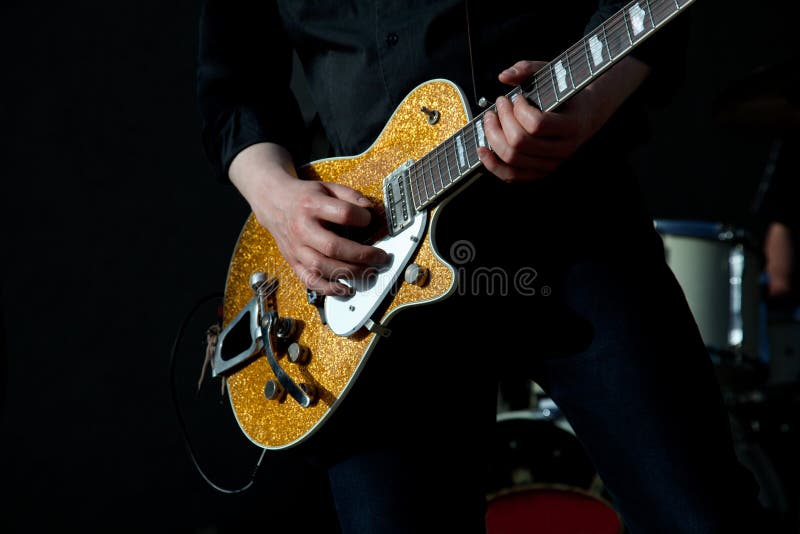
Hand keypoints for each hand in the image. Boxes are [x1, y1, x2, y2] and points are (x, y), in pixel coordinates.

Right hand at [230, 143, 388, 295]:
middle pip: (333, 247)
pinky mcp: (293, 262)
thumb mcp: (327, 187)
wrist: (273, 202)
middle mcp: (302, 229)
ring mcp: (296, 248)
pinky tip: (346, 288)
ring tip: (368, 272)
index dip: (362, 218)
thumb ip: (350, 195)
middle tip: (380, 256)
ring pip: (322, 267)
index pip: (342, 214)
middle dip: (361, 255)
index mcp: (311, 205)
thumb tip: (370, 210)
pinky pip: (310, 280)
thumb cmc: (304, 197)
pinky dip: (328, 288)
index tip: (369, 219)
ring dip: (349, 273)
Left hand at [479, 57, 649, 182]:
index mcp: (571, 125)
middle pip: (520, 143)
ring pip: (513, 159)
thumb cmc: (565, 93)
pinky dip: (493, 164)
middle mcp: (563, 149)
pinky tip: (482, 149)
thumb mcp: (551, 75)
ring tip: (490, 120)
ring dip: (493, 137)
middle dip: (502, 120)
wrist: (585, 114)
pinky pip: (512, 176)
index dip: (519, 110)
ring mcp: (551, 164)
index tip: (516, 98)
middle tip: (498, 105)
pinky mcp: (539, 172)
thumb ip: (528, 69)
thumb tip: (504, 76)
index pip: (537, 124)